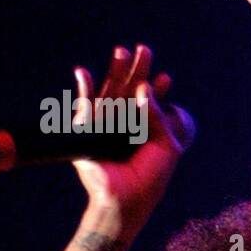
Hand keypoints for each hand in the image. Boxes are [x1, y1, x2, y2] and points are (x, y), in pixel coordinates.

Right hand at [71, 44, 190, 237]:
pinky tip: (83, 72)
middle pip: (130, 91)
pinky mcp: (85, 133)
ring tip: (122, 51)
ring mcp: (105, 127)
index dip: (157, 88)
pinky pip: (83, 108)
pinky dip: (83, 90)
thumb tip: (142, 87)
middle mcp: (124, 125)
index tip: (166, 78)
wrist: (127, 200)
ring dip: (115, 72)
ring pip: (110, 93)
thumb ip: (157, 116)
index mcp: (145, 129)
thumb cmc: (151, 178)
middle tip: (144, 49)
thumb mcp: (167, 146)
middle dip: (137, 70)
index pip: (150, 102)